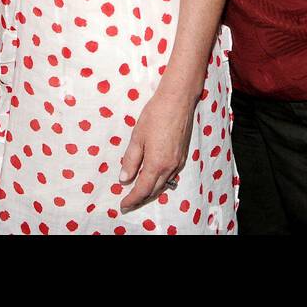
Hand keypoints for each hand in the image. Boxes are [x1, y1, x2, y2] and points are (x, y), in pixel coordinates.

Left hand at [118, 88, 194, 212]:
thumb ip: (131, 160)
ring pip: (164, 184)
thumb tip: (124, 179)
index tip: (123, 205)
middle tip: (128, 202)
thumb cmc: (154, 116)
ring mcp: (178, 162)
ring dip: (151, 191)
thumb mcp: (137, 137)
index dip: (132, 199)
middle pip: (154, 191)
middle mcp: (170, 167)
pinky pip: (170, 176)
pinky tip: (153, 178)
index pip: (143, 189)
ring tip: (138, 192)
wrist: (177, 101)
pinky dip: (160, 182)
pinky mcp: (182, 156)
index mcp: (157, 164)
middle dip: (141, 199)